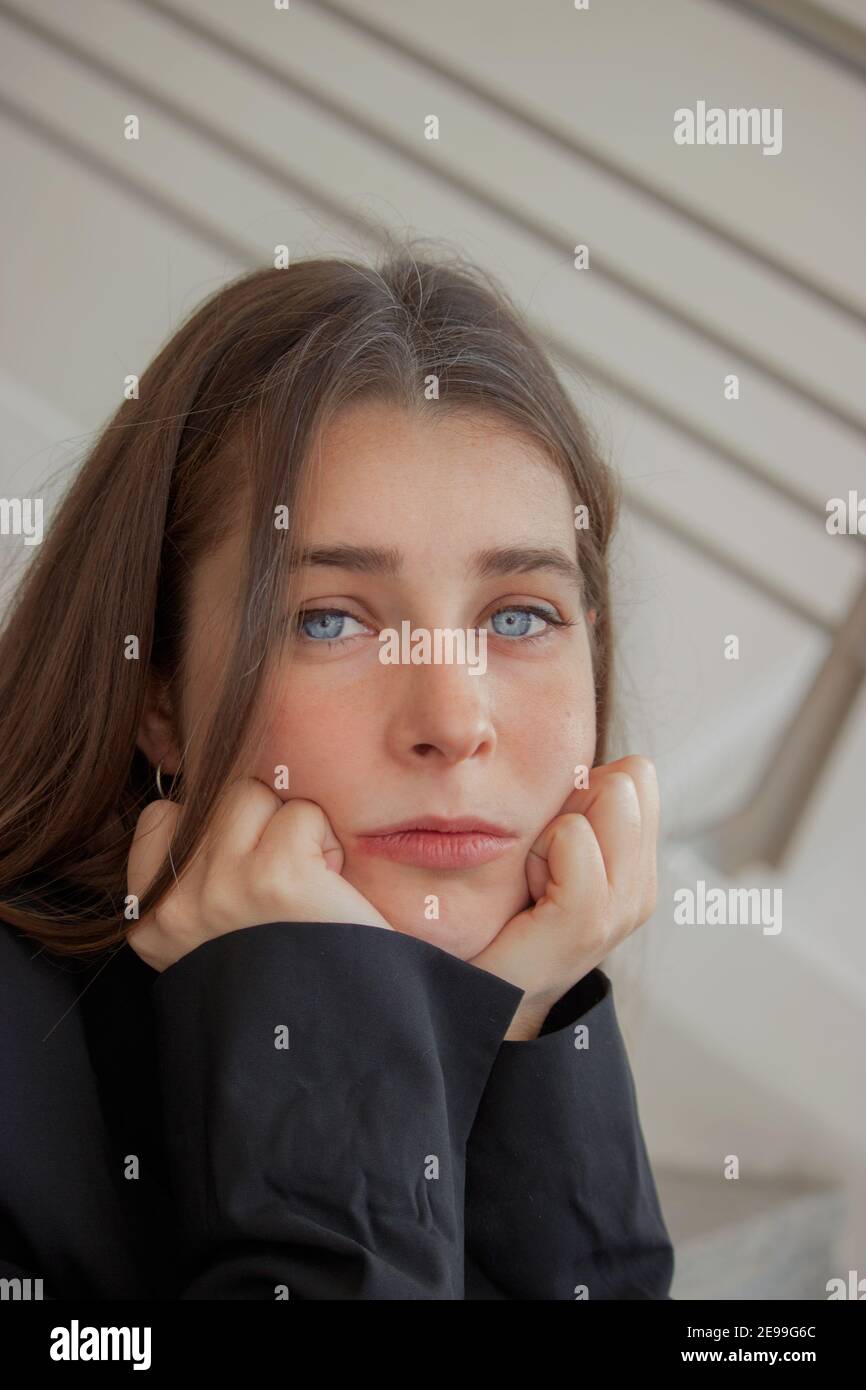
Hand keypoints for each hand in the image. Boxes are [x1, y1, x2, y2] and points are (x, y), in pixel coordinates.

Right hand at [127, 778, 393, 971]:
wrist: (336, 1036)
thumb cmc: (288, 982)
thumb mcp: (215, 941)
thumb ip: (198, 883)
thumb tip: (209, 803)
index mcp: (153, 922)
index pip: (162, 819)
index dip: (213, 828)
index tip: (246, 869)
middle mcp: (177, 904)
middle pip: (215, 799)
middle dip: (259, 823)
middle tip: (285, 881)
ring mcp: (221, 887)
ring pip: (255, 795)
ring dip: (292, 827)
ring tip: (307, 882)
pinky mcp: (275, 877)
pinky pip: (304, 815)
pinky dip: (326, 844)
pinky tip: (329, 892)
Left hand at [467, 756, 659, 1039]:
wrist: (477, 996)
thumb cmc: (498, 918)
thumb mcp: (543, 850)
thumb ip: (571, 806)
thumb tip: (581, 761)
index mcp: (636, 868)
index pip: (637, 774)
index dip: (587, 788)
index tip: (552, 837)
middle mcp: (640, 888)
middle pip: (628, 777)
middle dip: (573, 803)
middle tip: (540, 861)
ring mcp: (622, 909)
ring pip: (609, 797)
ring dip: (554, 827)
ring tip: (534, 878)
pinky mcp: (586, 923)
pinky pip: (574, 838)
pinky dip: (544, 850)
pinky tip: (529, 888)